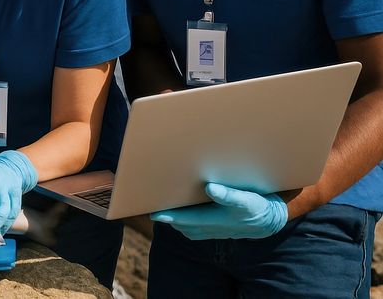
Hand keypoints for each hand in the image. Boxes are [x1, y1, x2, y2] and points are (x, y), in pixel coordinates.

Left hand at [151, 182, 287, 239]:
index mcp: (214, 220)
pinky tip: (177, 210)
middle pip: (181, 224)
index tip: (153, 211)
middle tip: (150, 203)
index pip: (185, 219)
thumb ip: (229, 195)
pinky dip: (182, 221)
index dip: (169, 216)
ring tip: (160, 205)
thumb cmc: (256, 207)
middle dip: (166, 216)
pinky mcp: (213, 228)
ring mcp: (210, 230)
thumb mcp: (246, 200)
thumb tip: (210, 188)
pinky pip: (192, 227)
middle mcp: (209, 228)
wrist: (268, 220)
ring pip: (185, 227)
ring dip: (173, 219)